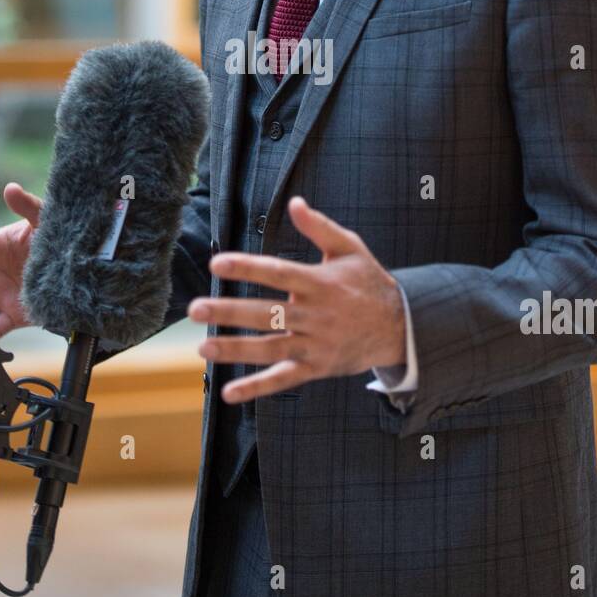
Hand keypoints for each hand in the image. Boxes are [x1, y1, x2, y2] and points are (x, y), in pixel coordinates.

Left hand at [187, 196, 405, 400]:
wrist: (401, 327)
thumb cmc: (368, 282)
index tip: (217, 264)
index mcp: (320, 283)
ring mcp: (316, 345)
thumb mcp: (350, 249)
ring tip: (203, 347)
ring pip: (271, 348)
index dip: (247, 268)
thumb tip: (294, 203)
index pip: (278, 273)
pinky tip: (230, 393)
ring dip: (236, 349)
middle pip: (267, 313)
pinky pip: (283, 379)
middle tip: (195, 309)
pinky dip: (257, 388)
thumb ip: (320, 227)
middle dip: (229, 311)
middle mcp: (316, 316)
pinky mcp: (316, 368)